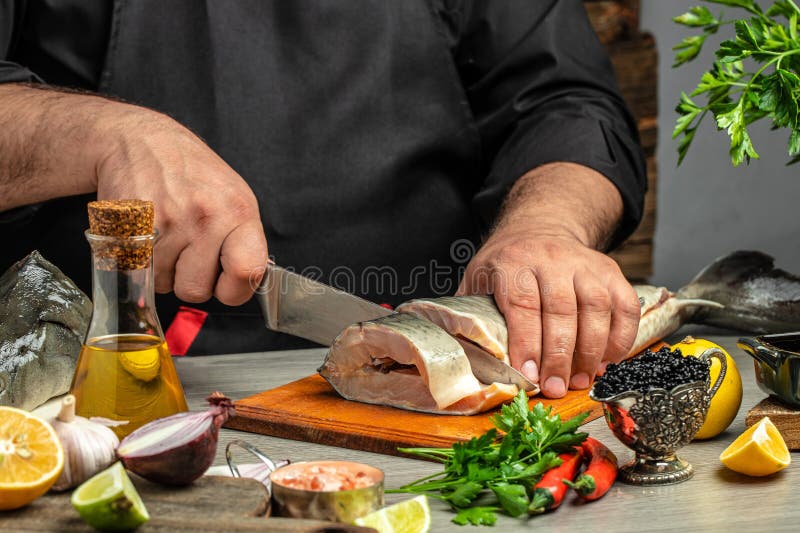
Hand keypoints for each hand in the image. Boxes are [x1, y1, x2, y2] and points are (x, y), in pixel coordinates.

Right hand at [94, 108, 267, 304]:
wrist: (143, 141)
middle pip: (196, 291)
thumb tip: (247, 283)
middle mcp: (207, 217)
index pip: (247, 272)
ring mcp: (169, 221)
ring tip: (165, 236)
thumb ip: (243, 243)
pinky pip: (137, 272)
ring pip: (164, 285)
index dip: (233, 290)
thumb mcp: (233, 199)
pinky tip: (146, 236)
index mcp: (239, 213)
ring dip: (161, 270)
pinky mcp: (134, 225)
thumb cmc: (192, 175)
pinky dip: (139, 263)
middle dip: (188, 280)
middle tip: (185, 250)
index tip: (224, 282)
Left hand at [457, 226, 639, 397]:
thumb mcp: (477, 279)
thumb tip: (471, 359)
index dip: (527, 344)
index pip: (523, 305)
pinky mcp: (609, 270)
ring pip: (596, 307)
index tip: (529, 376)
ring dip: (592, 350)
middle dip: (559, 356)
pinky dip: (621, 337)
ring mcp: (584, 263)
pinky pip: (624, 305)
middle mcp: (551, 258)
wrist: (539, 228)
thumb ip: (474, 314)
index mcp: (512, 262)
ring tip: (582, 379)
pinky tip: (607, 361)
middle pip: (561, 310)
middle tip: (556, 387)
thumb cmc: (505, 265)